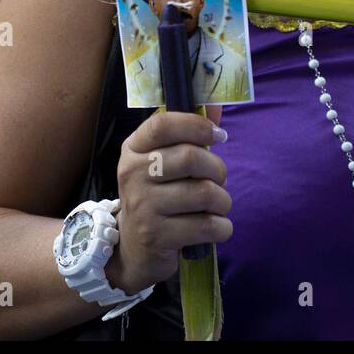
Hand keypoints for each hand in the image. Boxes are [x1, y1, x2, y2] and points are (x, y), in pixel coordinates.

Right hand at [106, 106, 231, 295]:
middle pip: (190, 158)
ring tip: (216, 206)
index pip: (163, 124)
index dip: (196, 125)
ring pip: (205, 193)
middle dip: (217, 170)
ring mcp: (143, 206)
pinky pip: (207, 226)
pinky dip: (222, 227)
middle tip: (217, 180)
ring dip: (223, 201)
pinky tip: (215, 227)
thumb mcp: (161, 163)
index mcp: (133, 150)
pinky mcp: (157, 236)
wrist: (130, 248)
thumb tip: (217, 104)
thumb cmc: (156, 197)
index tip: (218, 136)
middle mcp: (133, 174)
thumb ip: (189, 135)